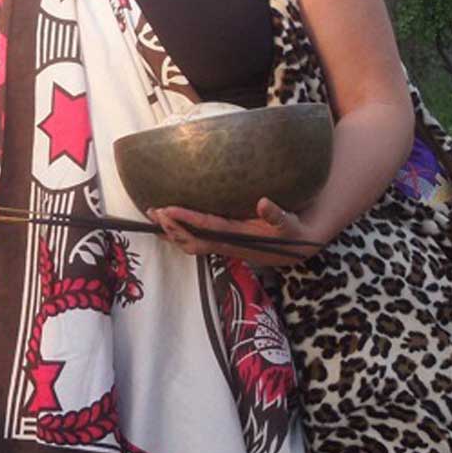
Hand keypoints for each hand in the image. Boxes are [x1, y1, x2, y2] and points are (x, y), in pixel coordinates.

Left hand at [148, 196, 323, 267]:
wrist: (297, 250)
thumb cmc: (293, 233)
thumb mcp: (291, 224)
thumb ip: (278, 215)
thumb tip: (263, 202)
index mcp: (240, 238)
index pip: (208, 228)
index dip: (187, 219)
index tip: (168, 209)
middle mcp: (228, 244)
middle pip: (192, 240)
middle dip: (171, 228)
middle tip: (154, 210)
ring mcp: (223, 245)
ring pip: (191, 243)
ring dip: (171, 232)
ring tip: (153, 215)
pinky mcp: (222, 243)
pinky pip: (195, 241)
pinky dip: (178, 233)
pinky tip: (167, 223)